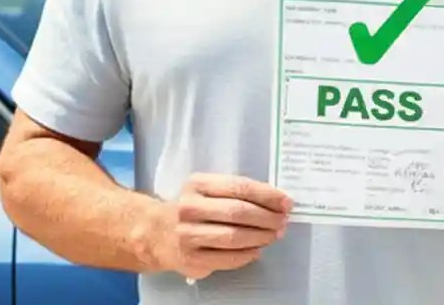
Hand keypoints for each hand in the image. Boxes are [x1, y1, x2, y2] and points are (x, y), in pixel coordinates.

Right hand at [146, 173, 292, 279]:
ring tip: (273, 235)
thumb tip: (276, 202)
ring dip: (260, 237)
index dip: (266, 195)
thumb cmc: (192, 208)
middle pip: (238, 212)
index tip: (286, 202)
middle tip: (283, 221)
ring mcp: (188, 234)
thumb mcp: (206, 190)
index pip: (238, 187)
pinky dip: (247, 255)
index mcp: (196, 184)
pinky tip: (256, 250)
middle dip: (267, 217)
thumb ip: (235, 192)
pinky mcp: (191, 258)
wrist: (158, 233)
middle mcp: (189, 207)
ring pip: (234, 237)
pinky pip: (227, 258)